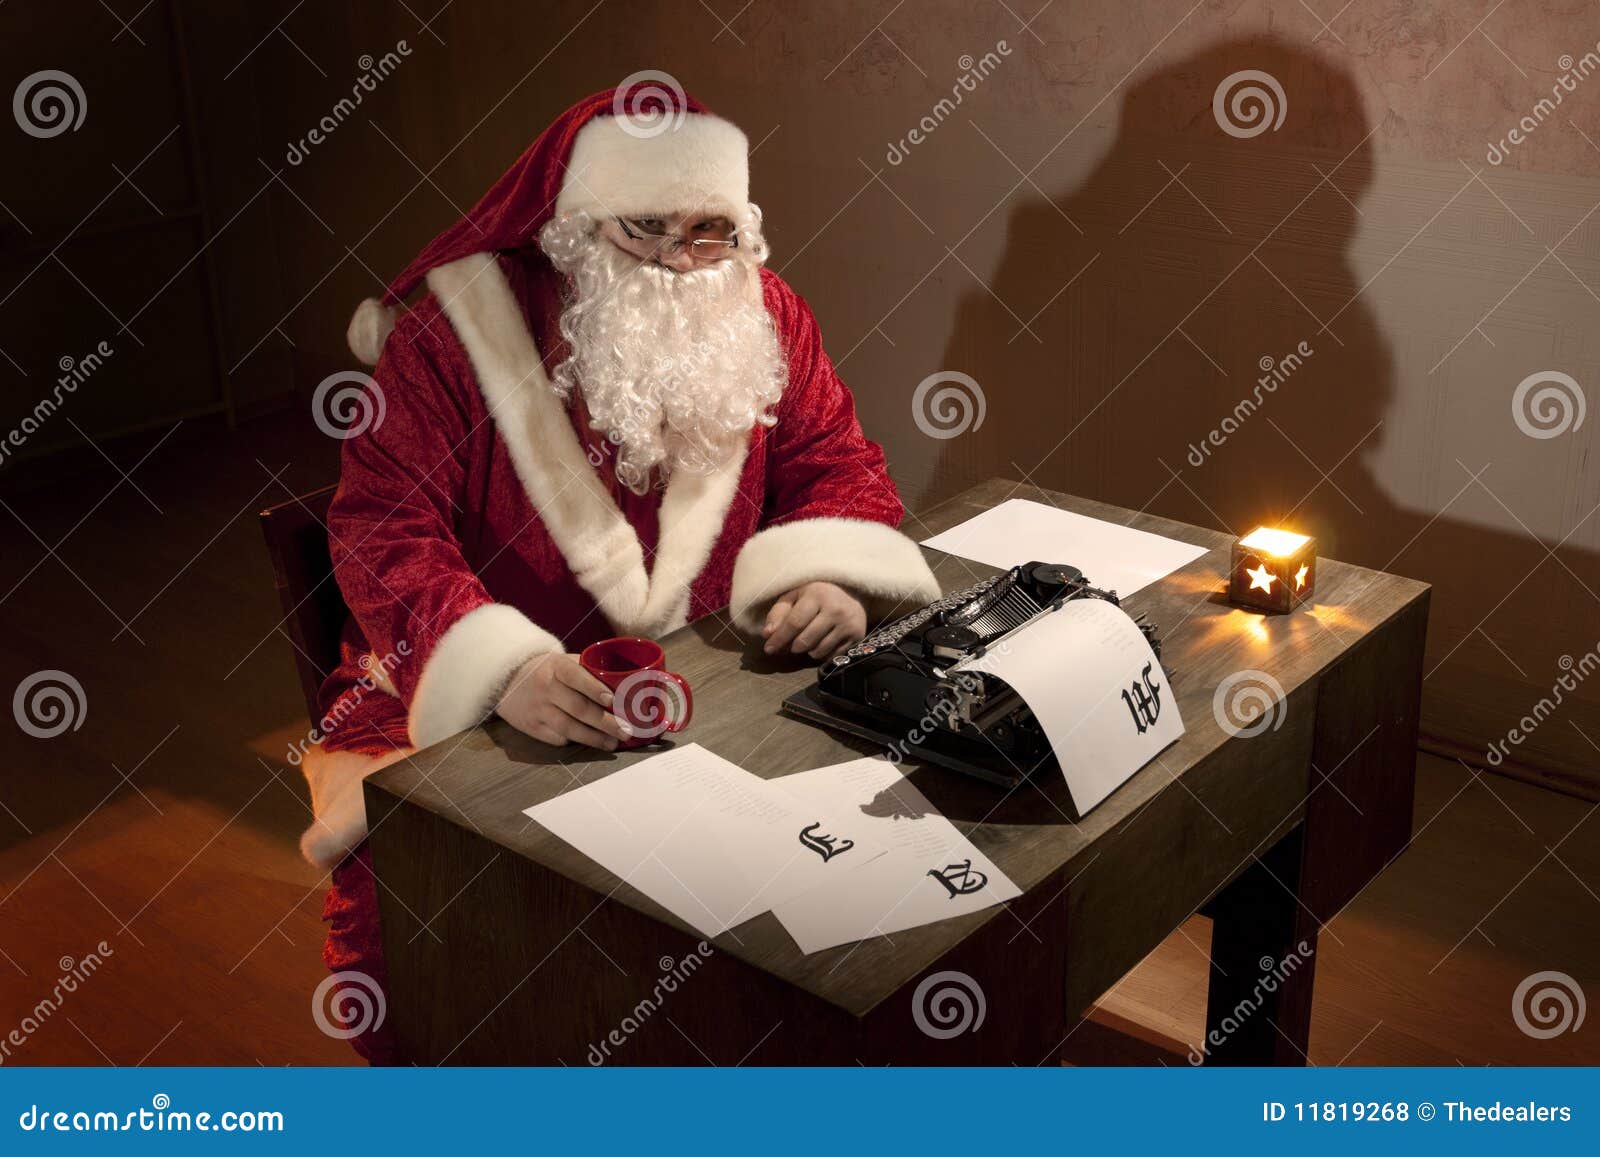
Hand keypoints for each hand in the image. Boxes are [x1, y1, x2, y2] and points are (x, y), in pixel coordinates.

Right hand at [496, 653, 631, 750]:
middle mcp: (545, 688)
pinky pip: (558, 738)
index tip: (612, 700)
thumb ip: (588, 671)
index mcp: (556, 667)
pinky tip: (592, 742)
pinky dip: (577, 741)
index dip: (594, 689)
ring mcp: (538, 710)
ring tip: (613, 743)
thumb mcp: (563, 662)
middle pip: (578, 708)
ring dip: (594, 738)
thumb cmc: (548, 671)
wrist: (507, 681)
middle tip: (625, 731)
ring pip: (569, 728)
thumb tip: (625, 686)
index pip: (575, 677)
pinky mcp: (532, 727)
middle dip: (605, 722)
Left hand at [762, 581, 866, 659]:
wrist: (851, 598)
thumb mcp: (795, 597)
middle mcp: (835, 609)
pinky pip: (832, 655)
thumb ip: (778, 613)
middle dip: (793, 647)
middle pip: (805, 640)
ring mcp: (848, 624)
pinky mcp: (857, 636)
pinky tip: (822, 643)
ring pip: (818, 650)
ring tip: (808, 641)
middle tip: (791, 646)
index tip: (769, 649)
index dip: (779, 638)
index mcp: (817, 595)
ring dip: (808, 651)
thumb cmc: (816, 597)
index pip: (794, 622)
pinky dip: (822, 654)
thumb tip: (767, 634)